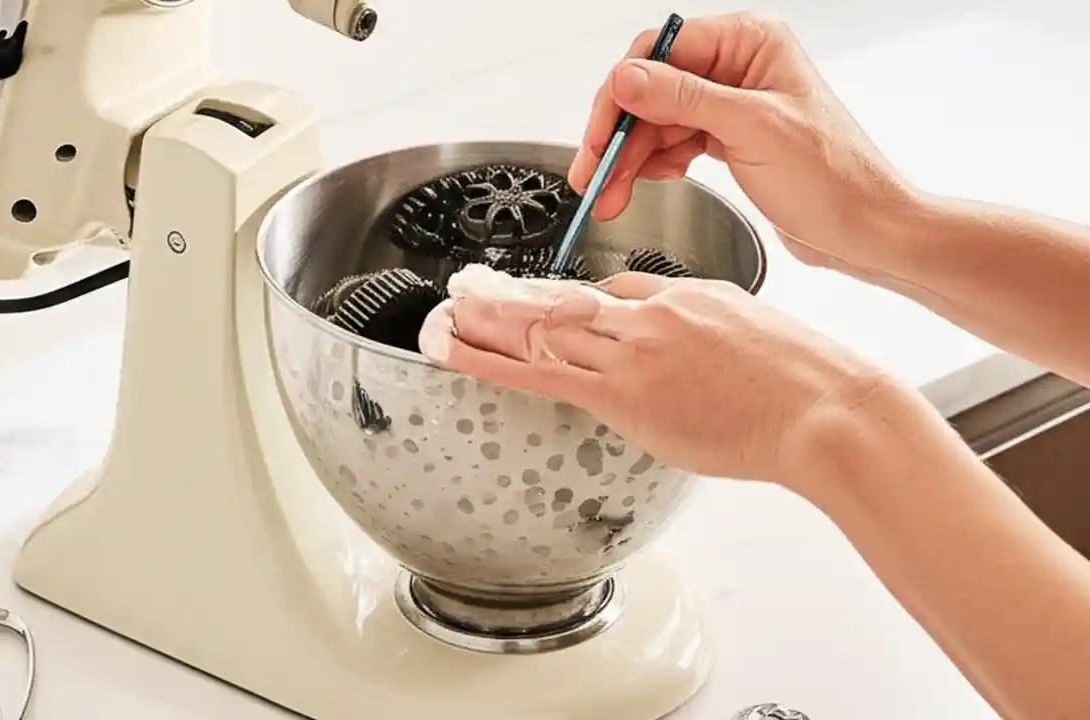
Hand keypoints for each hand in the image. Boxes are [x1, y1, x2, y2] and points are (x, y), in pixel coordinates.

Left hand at [419, 269, 900, 486]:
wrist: (824, 407)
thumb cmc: (804, 383)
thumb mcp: (751, 336)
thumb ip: (705, 339)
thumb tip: (684, 357)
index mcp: (685, 297)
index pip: (609, 292)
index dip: (563, 299)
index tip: (537, 301)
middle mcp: (651, 314)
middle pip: (562, 300)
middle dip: (507, 300)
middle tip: (464, 292)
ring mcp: (634, 350)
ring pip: (541, 329)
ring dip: (485, 323)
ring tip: (442, 319)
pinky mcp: (626, 393)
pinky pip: (543, 373)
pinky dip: (491, 359)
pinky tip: (458, 353)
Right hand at [571, 12, 917, 276]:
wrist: (867, 231)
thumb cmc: (836, 179)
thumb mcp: (753, 130)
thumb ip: (684, 99)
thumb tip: (626, 78)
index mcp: (749, 42)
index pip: (658, 53)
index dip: (620, 96)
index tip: (599, 136)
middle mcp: (738, 66)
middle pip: (650, 91)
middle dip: (618, 137)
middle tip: (593, 176)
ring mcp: (731, 104)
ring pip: (656, 122)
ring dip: (629, 160)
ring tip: (610, 196)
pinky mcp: (729, 138)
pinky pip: (672, 144)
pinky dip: (653, 167)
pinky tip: (643, 185)